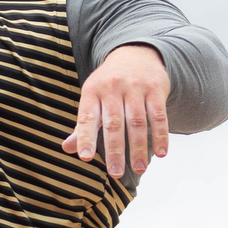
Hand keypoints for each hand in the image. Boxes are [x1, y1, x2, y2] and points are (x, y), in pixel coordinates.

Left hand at [62, 43, 169, 178]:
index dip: (86, 138)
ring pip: (137, 122)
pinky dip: (161, 135)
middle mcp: (112, 87)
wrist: (135, 53)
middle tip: (115, 174)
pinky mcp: (155, 88)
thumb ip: (83, 125)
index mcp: (92, 91)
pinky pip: (159, 115)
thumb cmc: (109, 84)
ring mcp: (135, 87)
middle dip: (115, 150)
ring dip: (139, 148)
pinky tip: (161, 153)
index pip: (87, 117)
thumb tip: (67, 149)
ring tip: (139, 170)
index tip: (85, 158)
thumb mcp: (92, 98)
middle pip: (114, 124)